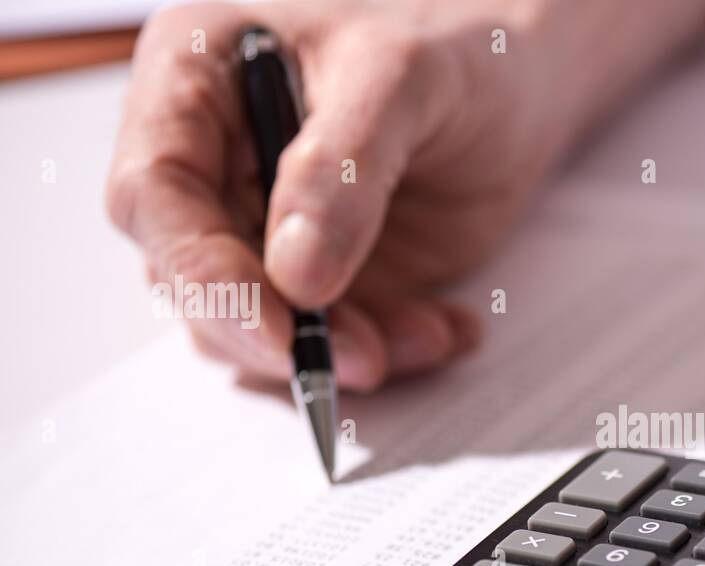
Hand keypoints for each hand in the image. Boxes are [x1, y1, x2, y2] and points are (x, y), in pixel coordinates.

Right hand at [107, 0, 704, 389]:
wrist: (520, 74)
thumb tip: (295, 276)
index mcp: (195, 80)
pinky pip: (333, 338)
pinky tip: (447, 329)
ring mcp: (268, 225)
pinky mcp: (327, 274)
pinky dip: (392, 347)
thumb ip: (340, 169)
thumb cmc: (453, 40)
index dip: (205, 274)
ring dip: (348, 349)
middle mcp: (216, 161)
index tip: (277, 330)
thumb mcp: (399, 79)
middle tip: (364, 359)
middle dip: (282, 333)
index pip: (155, 195)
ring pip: (264, 325)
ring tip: (430, 334)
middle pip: (196, 279)